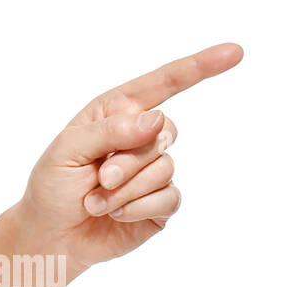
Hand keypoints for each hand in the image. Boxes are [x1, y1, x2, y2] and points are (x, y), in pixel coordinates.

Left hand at [13, 42, 243, 275]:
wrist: (52, 235)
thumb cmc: (52, 186)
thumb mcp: (68, 150)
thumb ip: (111, 130)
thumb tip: (157, 120)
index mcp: (116, 112)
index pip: (163, 83)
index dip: (200, 67)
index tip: (235, 52)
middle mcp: (140, 137)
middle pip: (163, 132)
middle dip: (128, 159)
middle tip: (100, 178)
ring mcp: (154, 170)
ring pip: (165, 168)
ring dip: (126, 190)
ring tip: (96, 201)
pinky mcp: (162, 203)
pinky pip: (169, 199)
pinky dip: (137, 208)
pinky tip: (115, 214)